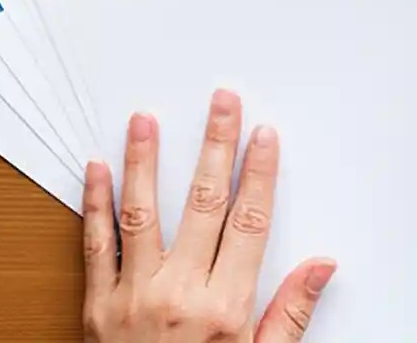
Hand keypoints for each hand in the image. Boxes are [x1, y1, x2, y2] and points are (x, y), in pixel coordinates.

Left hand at [82, 91, 336, 342]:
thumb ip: (290, 314)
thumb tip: (322, 266)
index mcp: (225, 308)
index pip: (249, 221)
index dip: (259, 172)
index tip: (264, 135)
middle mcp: (179, 294)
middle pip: (203, 203)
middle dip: (214, 146)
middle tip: (220, 102)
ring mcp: (133, 296)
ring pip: (142, 212)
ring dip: (145, 160)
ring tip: (147, 119)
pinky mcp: (97, 307)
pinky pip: (95, 245)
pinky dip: (93, 204)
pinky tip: (95, 167)